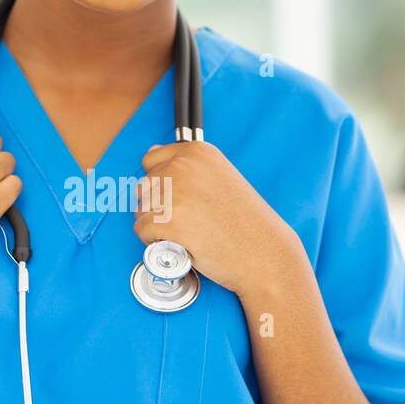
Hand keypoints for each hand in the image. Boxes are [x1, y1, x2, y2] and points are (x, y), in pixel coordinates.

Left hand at [135, 140, 297, 295]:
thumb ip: (187, 166)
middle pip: (144, 187)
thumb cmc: (246, 221)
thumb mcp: (219, 177)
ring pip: (141, 210)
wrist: (264, 252)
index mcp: (197, 151)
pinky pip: (142, 230)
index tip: (180, 200)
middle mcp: (183, 166)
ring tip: (185, 231)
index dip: (161, 186)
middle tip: (187, 221)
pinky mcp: (169, 220)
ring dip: (156, 225)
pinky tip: (180, 242)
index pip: (151, 161)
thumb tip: (152, 157)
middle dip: (157, 207)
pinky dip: (154, 242)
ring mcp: (175, 192)